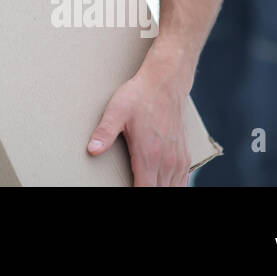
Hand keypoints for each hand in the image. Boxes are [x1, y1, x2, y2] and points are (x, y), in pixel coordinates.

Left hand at [86, 67, 190, 185]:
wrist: (165, 83)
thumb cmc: (139, 96)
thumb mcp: (116, 112)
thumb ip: (104, 132)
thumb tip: (92, 150)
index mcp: (148, 154)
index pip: (144, 190)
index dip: (135, 194)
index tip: (125, 189)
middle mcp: (166, 160)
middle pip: (160, 192)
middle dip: (147, 193)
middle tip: (134, 184)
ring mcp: (178, 158)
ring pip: (173, 189)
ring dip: (161, 191)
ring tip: (147, 185)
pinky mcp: (184, 154)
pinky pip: (183, 180)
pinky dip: (174, 186)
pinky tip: (166, 185)